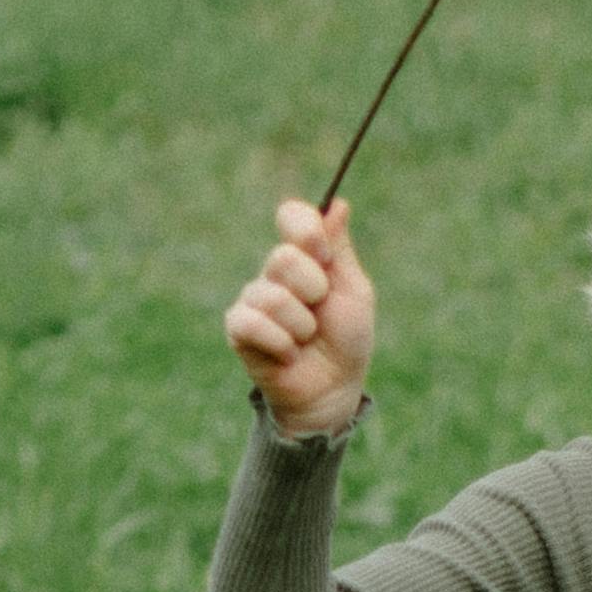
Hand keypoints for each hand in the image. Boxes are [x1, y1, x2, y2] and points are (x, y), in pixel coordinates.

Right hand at [223, 197, 375, 438]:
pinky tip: (288, 354)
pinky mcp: (238, 329)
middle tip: (320, 311)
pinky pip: (252, 322)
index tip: (324, 256)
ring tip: (306, 340)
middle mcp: (275, 273)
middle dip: (313, 289)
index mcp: (305, 257)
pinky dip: (280, 343)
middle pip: (283, 257)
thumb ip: (340, 248)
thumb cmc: (346, 340)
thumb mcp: (353, 290)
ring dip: (301, 326)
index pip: (292, 216)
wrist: (334, 388)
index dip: (306, 230)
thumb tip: (337, 204)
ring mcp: (253, 300)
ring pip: (272, 296)